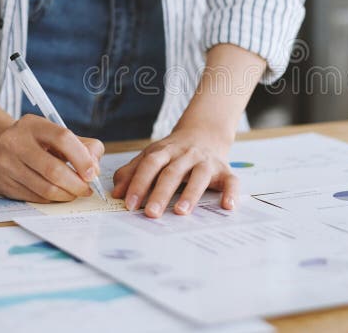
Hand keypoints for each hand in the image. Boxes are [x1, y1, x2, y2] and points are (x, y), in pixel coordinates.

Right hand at [0, 114, 104, 202]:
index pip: (62, 139)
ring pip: (44, 188)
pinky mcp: (2, 184)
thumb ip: (83, 146)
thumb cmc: (35, 141)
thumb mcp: (56, 134)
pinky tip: (58, 194)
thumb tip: (95, 169)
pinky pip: (34, 197)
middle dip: (76, 184)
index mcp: (33, 125)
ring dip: (66, 195)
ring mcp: (6, 164)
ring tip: (75, 193)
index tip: (92, 173)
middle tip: (87, 189)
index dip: (82, 159)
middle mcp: (15, 142)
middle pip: (53, 169)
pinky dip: (52, 199)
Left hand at [111, 124, 238, 217]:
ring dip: (191, 193)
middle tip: (151, 213)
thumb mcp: (151, 156)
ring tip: (181, 212)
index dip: (139, 183)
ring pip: (199, 175)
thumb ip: (132, 172)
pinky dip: (231, 193)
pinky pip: (231, 181)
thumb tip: (116, 194)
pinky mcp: (225, 170)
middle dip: (161, 193)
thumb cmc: (173, 152)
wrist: (205, 133)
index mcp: (165, 151)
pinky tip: (227, 207)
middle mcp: (186, 155)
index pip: (150, 164)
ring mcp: (207, 162)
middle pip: (172, 172)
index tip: (129, 204)